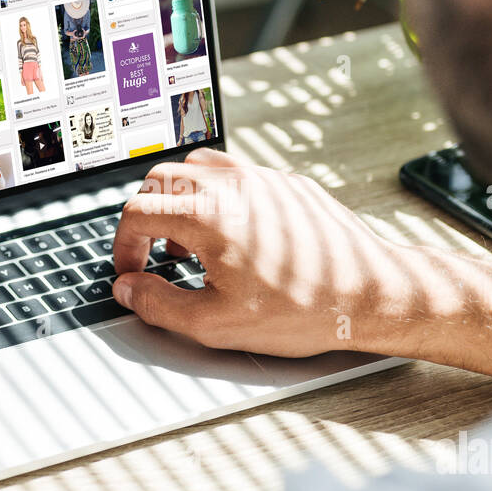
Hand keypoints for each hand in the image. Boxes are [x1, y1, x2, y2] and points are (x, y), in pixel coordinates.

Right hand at [111, 148, 394, 357]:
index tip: (131, 270)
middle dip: (146, 217)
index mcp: (208, 215)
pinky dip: (218, 197)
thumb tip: (129, 291)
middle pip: (161, 179)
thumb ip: (160, 305)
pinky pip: (238, 175)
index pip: (137, 211)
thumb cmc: (303, 310)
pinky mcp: (288, 185)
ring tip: (188, 243)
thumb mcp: (215, 324)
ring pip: (199, 166)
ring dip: (180, 200)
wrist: (368, 295)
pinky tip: (231, 236)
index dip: (123, 245)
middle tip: (152, 255)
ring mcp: (263, 179)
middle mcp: (233, 186)